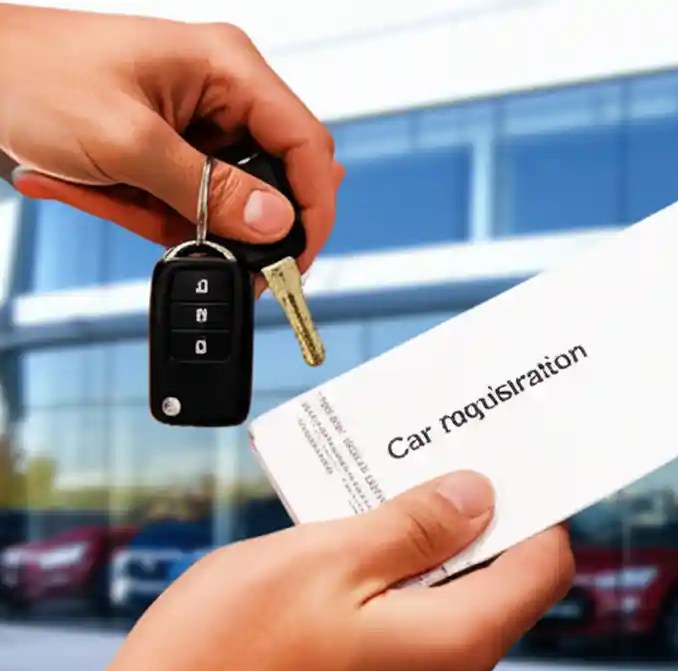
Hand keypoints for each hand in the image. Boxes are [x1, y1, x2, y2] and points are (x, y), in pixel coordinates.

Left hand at [0, 4, 342, 286]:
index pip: (306, 145)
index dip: (312, 209)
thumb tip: (275, 225)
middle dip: (234, 223)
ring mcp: (196, 117)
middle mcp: (223, 89)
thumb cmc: (30, 75)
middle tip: (211, 257)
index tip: (296, 261)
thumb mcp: (126, 143)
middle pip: (273, 176)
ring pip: (224, 196)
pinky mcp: (170, 142)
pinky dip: (144, 210)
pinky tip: (94, 190)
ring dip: (172, 218)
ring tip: (112, 201)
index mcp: (229, 68)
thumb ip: (207, 189)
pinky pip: (184, 196)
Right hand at [70, 471, 574, 670]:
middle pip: (493, 591)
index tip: (506, 468)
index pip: (543, 566)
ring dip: (415, 569)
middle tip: (414, 479)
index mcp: (452, 648)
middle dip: (461, 531)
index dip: (533, 508)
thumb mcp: (316, 565)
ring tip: (360, 524)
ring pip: (443, 620)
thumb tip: (475, 495)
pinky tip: (336, 583)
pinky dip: (386, 610)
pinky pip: (405, 653)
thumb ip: (410, 527)